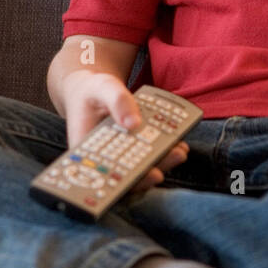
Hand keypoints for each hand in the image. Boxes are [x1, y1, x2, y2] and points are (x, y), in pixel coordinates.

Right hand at [62, 70, 190, 193]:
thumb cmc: (94, 91)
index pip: (107, 173)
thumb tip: (134, 123)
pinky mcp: (132, 149)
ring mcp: (119, 155)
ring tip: (180, 151)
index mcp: (87, 149)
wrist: (93, 91)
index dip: (129, 180)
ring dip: (162, 162)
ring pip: (141, 168)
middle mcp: (103, 158)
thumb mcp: (104, 87)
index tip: (150, 175)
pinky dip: (163, 152)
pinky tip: (178, 144)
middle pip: (128, 174)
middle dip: (154, 170)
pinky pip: (147, 155)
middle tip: (174, 157)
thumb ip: (118, 101)